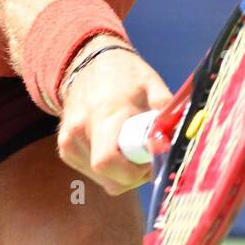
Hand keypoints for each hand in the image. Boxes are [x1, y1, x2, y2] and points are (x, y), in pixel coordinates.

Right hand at [55, 36, 173, 196]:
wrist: (88, 63)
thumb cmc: (125, 74)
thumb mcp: (152, 83)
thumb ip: (166, 111)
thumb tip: (178, 138)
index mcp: (103, 114)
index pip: (108, 161)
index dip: (137, 170)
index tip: (154, 158)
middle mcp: (80, 131)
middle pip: (111, 180)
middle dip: (136, 176)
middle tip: (149, 157)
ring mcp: (69, 142)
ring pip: (104, 181)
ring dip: (125, 174)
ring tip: (133, 146)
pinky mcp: (65, 150)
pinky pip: (94, 175)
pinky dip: (112, 170)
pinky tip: (118, 146)